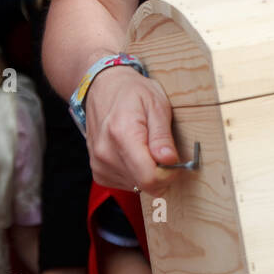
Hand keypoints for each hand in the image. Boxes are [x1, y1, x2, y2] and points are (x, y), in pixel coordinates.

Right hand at [85, 64, 182, 196]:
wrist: (103, 87)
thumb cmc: (132, 92)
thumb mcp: (156, 104)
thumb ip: (162, 135)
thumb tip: (170, 161)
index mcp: (122, 135)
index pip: (149, 177)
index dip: (169, 174)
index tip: (174, 160)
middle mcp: (106, 153)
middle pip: (144, 184)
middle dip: (160, 172)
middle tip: (162, 149)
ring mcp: (99, 164)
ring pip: (136, 186)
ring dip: (147, 172)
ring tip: (145, 145)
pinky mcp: (98, 171)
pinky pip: (125, 184)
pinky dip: (135, 172)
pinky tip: (134, 152)